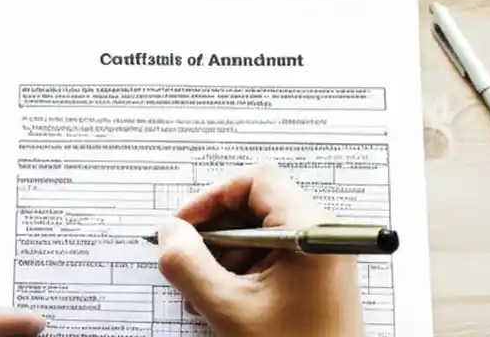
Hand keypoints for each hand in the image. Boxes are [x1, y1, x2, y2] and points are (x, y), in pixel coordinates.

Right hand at [156, 163, 362, 336]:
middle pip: (256, 203)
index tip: (184, 225)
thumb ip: (189, 265)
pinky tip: (224, 299)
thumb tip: (168, 231)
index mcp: (310, 231)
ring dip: (224, 253)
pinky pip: (271, 254)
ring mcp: (320, 256)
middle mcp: (321, 235)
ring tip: (203, 289)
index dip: (213, 196)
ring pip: (259, 230)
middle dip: (214, 229)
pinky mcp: (315, 277)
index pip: (256, 180)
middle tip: (186, 257)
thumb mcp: (229, 309)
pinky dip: (241, 268)